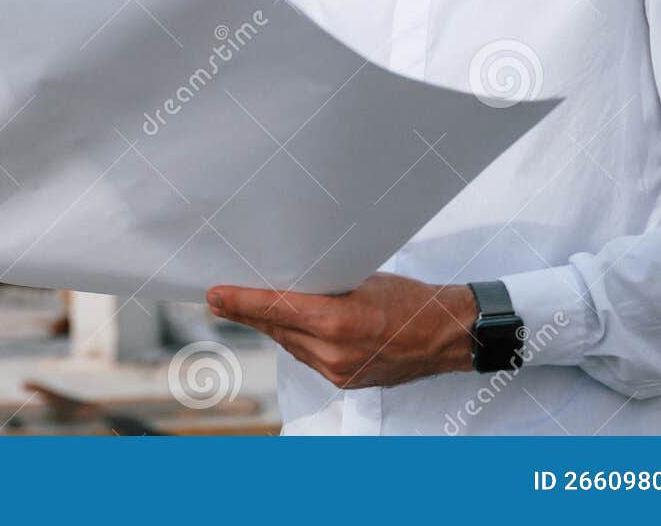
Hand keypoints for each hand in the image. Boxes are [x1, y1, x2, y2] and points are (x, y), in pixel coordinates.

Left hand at [207, 272, 476, 388]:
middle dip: (249, 313)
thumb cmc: (410, 299)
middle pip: (277, 329)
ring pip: (290, 345)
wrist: (446, 336)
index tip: (213, 295)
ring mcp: (339, 371)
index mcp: (338, 320)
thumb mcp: (362, 279)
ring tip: (253, 308)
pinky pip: (308, 358)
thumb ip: (322, 285)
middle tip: (221, 298)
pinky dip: (297, 341)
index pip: (276, 308)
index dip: (240, 302)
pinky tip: (291, 328)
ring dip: (273, 327)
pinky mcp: (345, 382)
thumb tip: (286, 282)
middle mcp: (334, 352)